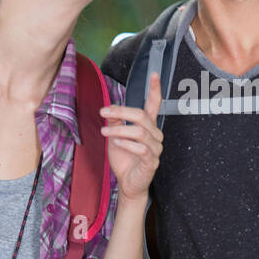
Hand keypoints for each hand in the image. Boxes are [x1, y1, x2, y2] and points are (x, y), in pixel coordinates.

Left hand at [99, 71, 162, 202]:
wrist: (128, 184)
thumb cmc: (125, 160)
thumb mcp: (115, 138)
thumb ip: (115, 124)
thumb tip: (109, 111)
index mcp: (148, 126)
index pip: (154, 104)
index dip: (155, 89)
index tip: (154, 74)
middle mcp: (155, 135)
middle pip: (142, 116)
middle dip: (121, 112)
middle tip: (103, 113)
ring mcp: (155, 149)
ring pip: (140, 132)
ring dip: (120, 130)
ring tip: (105, 133)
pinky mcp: (152, 161)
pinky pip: (141, 148)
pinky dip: (127, 144)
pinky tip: (116, 143)